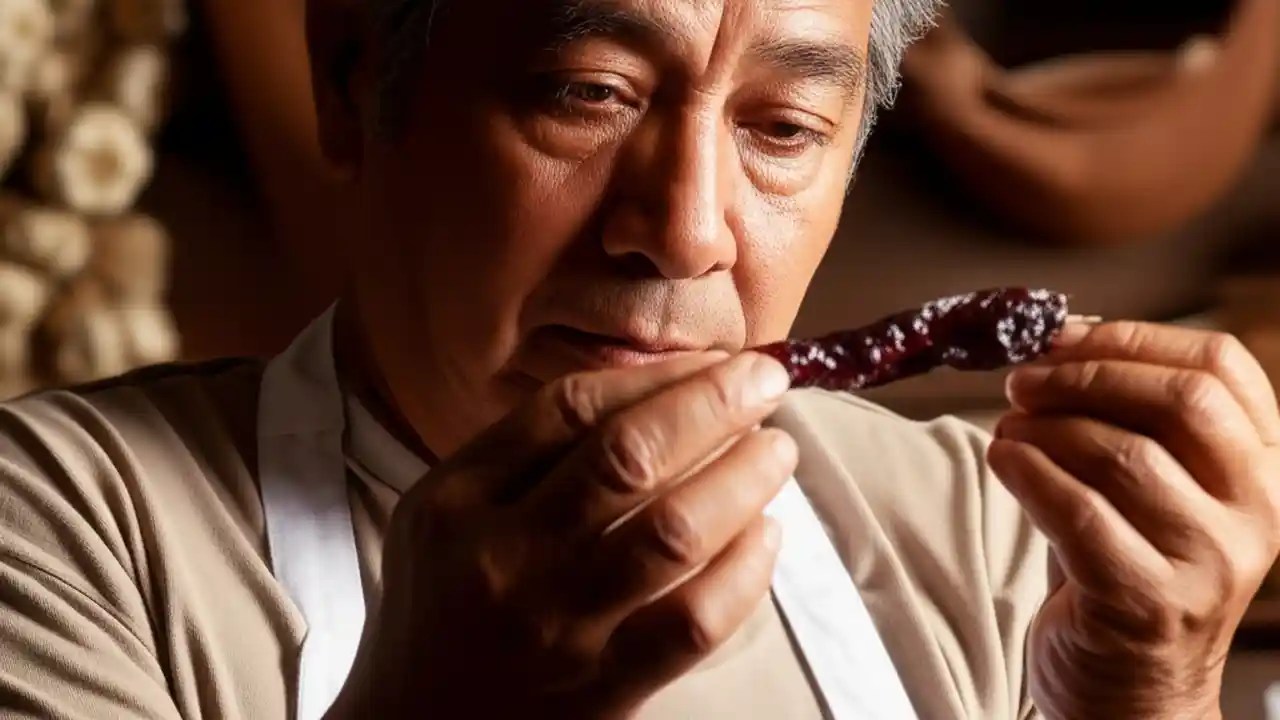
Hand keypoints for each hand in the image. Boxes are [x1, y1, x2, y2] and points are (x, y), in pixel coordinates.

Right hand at [328, 352, 795, 718]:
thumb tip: (652, 390)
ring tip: (776, 449)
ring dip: (742, 477)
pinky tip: (765, 533)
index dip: (654, 374)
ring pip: (673, 533)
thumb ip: (521, 454)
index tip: (707, 360)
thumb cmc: (441, 608)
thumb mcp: (441, 515)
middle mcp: (502, 557)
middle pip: (628, 456)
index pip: (570, 408)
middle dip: (713, 404)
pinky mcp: (604, 691)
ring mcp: (556, 629)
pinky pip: (694, 620)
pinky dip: (745, 569)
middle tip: (767, 381)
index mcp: (456, 499)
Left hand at [989, 322, 1279, 718]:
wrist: (1131, 690)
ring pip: (1122, 454)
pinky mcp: (1148, 604)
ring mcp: (1209, 563)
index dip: (1131, 336)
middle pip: (1180, 401)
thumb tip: (1060, 336)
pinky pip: (1078, 513)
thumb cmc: (1128, 568)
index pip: (1222, 365)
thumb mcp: (1153, 485)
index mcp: (1266, 467)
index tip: (1060, 336)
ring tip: (1008, 427)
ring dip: (1045, 427)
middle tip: (1022, 380)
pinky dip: (1027, 473)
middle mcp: (1255, 513)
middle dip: (1085, 376)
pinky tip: (1003, 460)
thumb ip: (1126, 415)